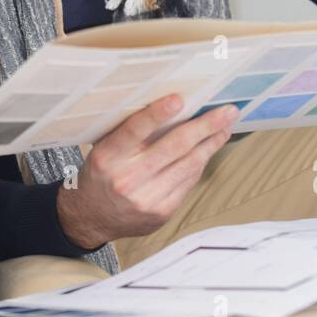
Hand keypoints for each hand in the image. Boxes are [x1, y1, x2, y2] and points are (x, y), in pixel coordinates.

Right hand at [56, 95, 235, 249]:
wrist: (90, 217)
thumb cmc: (101, 174)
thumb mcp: (103, 149)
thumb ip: (128, 132)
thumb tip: (170, 107)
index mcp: (107, 157)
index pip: (134, 131)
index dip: (157, 114)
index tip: (179, 99)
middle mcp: (126, 179)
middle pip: (173, 147)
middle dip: (205, 126)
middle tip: (226, 111)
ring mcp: (146, 198)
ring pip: (188, 165)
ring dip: (211, 143)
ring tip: (225, 127)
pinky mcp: (161, 212)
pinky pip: (188, 182)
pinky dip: (200, 163)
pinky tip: (208, 149)